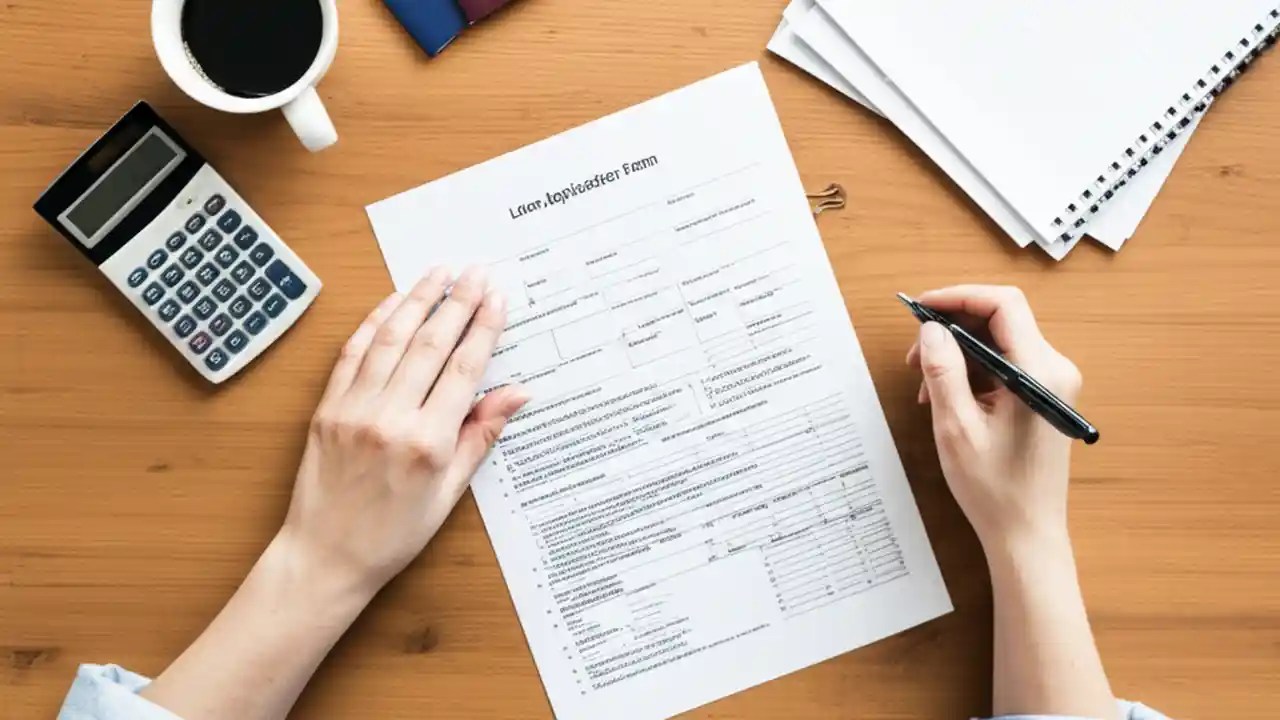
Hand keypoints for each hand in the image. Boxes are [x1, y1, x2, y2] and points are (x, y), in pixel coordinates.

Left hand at [278, 266, 529, 596]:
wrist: (325, 557)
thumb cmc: (391, 535)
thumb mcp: (448, 493)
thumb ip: (480, 436)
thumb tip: (516, 393)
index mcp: (428, 443)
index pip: (464, 369)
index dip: (484, 327)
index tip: (498, 297)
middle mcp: (390, 418)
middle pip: (431, 344)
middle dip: (457, 301)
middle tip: (476, 271)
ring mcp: (354, 409)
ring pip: (391, 338)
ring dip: (417, 299)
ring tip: (439, 271)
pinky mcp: (327, 408)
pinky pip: (353, 353)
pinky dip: (374, 322)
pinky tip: (394, 302)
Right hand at [906, 285, 1082, 549]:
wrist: (1026, 532)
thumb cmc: (995, 489)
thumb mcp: (956, 427)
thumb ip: (943, 371)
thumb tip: (930, 330)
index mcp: (1039, 373)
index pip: (1003, 305)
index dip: (959, 297)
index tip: (922, 307)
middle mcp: (1053, 370)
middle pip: (1000, 320)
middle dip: (952, 327)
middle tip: (913, 353)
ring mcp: (1049, 383)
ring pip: (997, 342)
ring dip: (957, 352)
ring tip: (923, 383)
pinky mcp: (1041, 396)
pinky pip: (1002, 365)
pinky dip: (970, 370)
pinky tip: (944, 396)